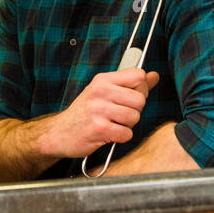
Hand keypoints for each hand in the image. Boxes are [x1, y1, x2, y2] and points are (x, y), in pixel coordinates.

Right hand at [43, 68, 159, 158]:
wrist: (59, 133)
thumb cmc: (85, 112)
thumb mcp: (104, 92)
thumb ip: (131, 84)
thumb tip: (154, 76)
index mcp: (102, 80)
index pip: (138, 76)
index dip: (141, 89)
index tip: (130, 97)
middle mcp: (100, 92)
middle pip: (140, 99)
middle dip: (134, 111)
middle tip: (119, 114)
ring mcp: (99, 110)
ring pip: (134, 117)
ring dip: (127, 125)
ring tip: (112, 124)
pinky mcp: (99, 129)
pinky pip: (127, 134)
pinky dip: (120, 137)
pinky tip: (108, 134)